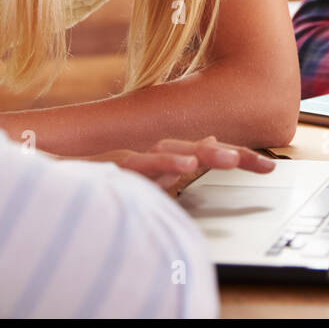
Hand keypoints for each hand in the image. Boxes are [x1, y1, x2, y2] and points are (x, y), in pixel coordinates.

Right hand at [103, 136, 276, 192]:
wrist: (58, 173)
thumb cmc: (100, 178)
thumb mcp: (143, 177)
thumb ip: (172, 168)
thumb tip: (204, 149)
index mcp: (166, 157)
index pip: (209, 155)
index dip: (241, 157)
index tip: (270, 166)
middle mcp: (155, 151)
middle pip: (202, 150)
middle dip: (236, 155)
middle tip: (266, 165)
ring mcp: (136, 156)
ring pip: (176, 152)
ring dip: (206, 155)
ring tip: (232, 159)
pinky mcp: (114, 165)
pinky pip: (143, 164)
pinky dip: (165, 163)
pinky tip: (184, 165)